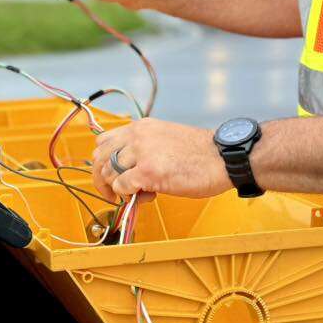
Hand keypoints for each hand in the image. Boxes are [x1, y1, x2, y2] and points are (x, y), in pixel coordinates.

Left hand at [91, 119, 231, 200]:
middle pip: (99, 158)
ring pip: (108, 174)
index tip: (110, 174)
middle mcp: (138, 136)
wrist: (223, 158)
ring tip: (139, 194)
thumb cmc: (201, 154)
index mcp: (141, 127)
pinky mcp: (148, 172)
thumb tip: (126, 168)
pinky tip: (147, 195)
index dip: (103, 161)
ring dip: (118, 189)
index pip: (104, 141)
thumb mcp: (165, 138)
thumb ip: (144, 147)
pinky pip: (121, 187)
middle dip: (102, 178)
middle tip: (113, 192)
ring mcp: (142, 153)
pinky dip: (128, 195)